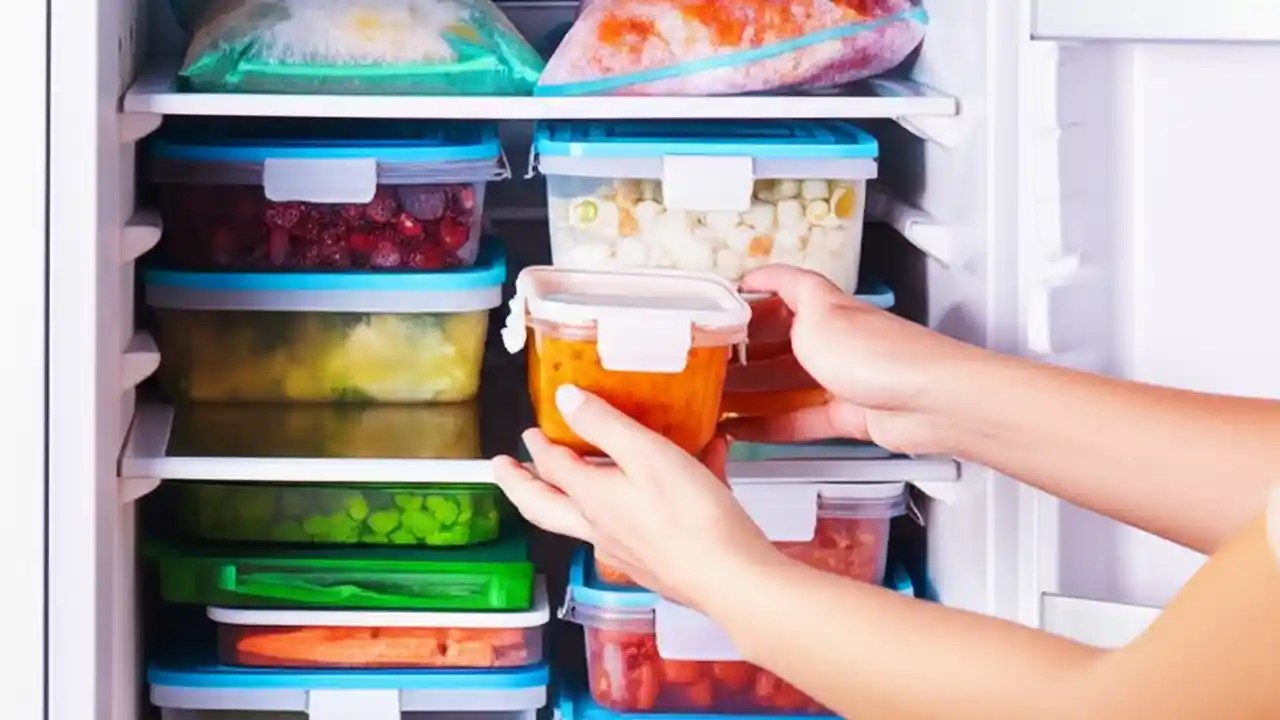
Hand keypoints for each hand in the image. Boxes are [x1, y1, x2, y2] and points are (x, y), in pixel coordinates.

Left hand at [492, 385, 782, 609]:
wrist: (732, 580)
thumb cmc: (691, 516)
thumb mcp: (646, 454)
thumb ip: (604, 424)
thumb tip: (564, 398)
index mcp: (592, 500)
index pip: (550, 470)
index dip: (537, 447)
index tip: (528, 433)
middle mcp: (601, 529)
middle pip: (546, 508)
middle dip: (521, 487)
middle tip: (503, 470)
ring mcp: (628, 551)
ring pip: (589, 519)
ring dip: (576, 497)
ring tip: (579, 476)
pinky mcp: (658, 563)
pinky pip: (641, 524)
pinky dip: (646, 502)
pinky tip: (683, 481)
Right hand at [724, 265, 984, 453]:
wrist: (929, 401)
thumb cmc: (880, 354)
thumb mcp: (820, 315)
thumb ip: (788, 297)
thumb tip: (761, 280)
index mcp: (825, 306)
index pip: (782, 287)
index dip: (751, 289)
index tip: (719, 298)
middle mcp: (833, 338)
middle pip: (779, 340)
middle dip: (741, 350)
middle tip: (705, 361)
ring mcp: (841, 377)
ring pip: (786, 383)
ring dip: (750, 392)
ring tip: (714, 401)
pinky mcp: (849, 414)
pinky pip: (800, 420)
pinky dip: (771, 425)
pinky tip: (745, 431)